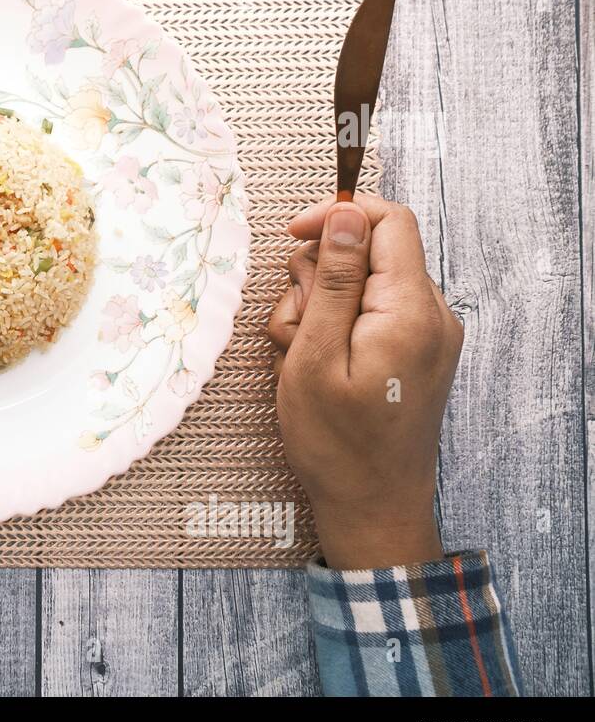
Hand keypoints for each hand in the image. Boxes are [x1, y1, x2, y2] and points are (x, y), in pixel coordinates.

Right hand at [268, 194, 461, 569]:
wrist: (373, 507)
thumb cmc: (336, 443)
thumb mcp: (316, 356)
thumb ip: (335, 281)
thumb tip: (345, 216)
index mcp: (409, 311)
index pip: (387, 221)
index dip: (336, 214)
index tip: (292, 235)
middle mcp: (431, 315)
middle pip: (368, 252)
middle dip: (318, 276)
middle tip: (293, 329)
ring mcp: (428, 334)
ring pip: (363, 283)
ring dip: (320, 306)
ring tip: (300, 356)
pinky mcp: (417, 350)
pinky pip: (371, 312)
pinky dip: (337, 326)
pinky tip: (317, 364)